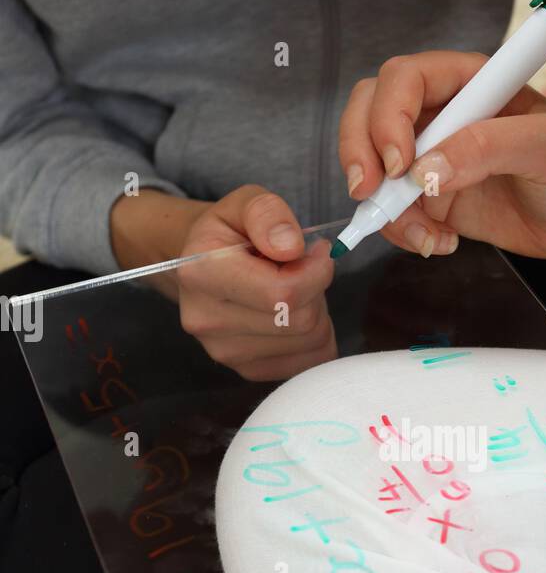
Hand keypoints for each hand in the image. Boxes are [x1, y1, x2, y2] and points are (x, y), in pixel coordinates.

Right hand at [174, 186, 335, 380]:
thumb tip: (291, 247)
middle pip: (300, 320)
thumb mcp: (244, 202)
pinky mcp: (245, 370)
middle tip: (305, 270)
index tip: (318, 253)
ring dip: (318, 313)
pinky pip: (308, 361)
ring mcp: (224, 352)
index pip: (283, 292)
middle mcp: (206, 319)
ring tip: (296, 291)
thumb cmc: (229, 232)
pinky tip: (295, 314)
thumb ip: (267, 213)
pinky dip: (315, 338)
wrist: (201, 266)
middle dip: (317, 291)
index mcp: (201, 273)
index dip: (317, 271)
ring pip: (309, 342)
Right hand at [338, 51, 545, 260]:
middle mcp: (443, 113)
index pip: (404, 79)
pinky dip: (404, 232)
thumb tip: (424, 172)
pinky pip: (394, 211)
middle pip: (369, 113)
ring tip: (428, 237)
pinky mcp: (433, 199)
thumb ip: (486, 148)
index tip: (400, 163)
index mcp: (469, 81)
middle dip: (360, 153)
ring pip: (374, 167)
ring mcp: (433, 157)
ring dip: (386, 207)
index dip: (388, 116)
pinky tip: (442, 244)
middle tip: (368, 195)